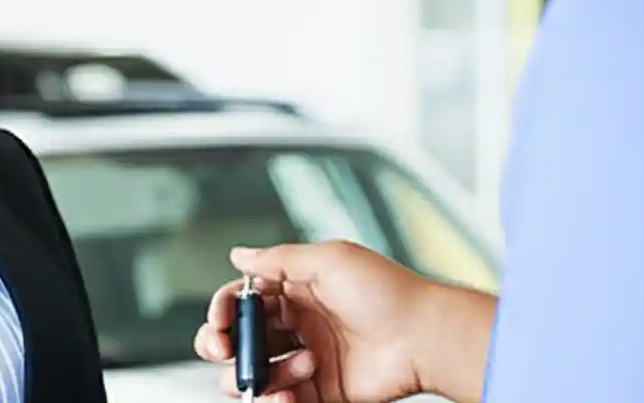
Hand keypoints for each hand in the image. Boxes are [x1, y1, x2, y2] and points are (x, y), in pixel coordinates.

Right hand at [193, 240, 494, 402]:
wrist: (425, 337)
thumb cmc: (387, 291)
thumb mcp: (330, 259)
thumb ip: (278, 259)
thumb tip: (238, 255)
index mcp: (296, 290)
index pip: (242, 300)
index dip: (223, 310)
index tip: (218, 322)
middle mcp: (298, 325)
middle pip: (240, 341)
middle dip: (222, 347)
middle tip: (225, 352)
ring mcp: (306, 360)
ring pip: (254, 376)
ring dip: (259, 376)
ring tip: (299, 367)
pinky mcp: (320, 392)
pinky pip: (281, 400)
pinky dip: (275, 400)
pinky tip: (289, 393)